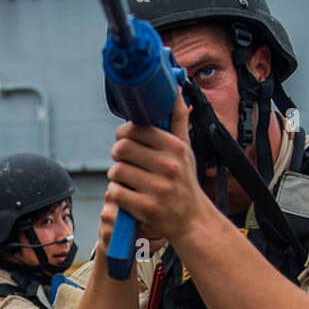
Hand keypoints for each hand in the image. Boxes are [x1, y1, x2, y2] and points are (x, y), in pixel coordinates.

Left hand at [104, 96, 211, 243]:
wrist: (192, 221)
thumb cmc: (185, 181)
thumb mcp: (186, 149)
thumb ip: (178, 119)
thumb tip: (176, 87)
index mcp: (175, 148)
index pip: (135, 130)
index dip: (123, 134)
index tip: (125, 140)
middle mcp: (168, 167)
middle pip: (121, 149)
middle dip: (117, 155)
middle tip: (123, 160)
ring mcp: (157, 189)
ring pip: (116, 171)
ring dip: (116, 176)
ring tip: (126, 179)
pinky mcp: (147, 209)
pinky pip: (116, 193)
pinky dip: (117, 194)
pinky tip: (127, 195)